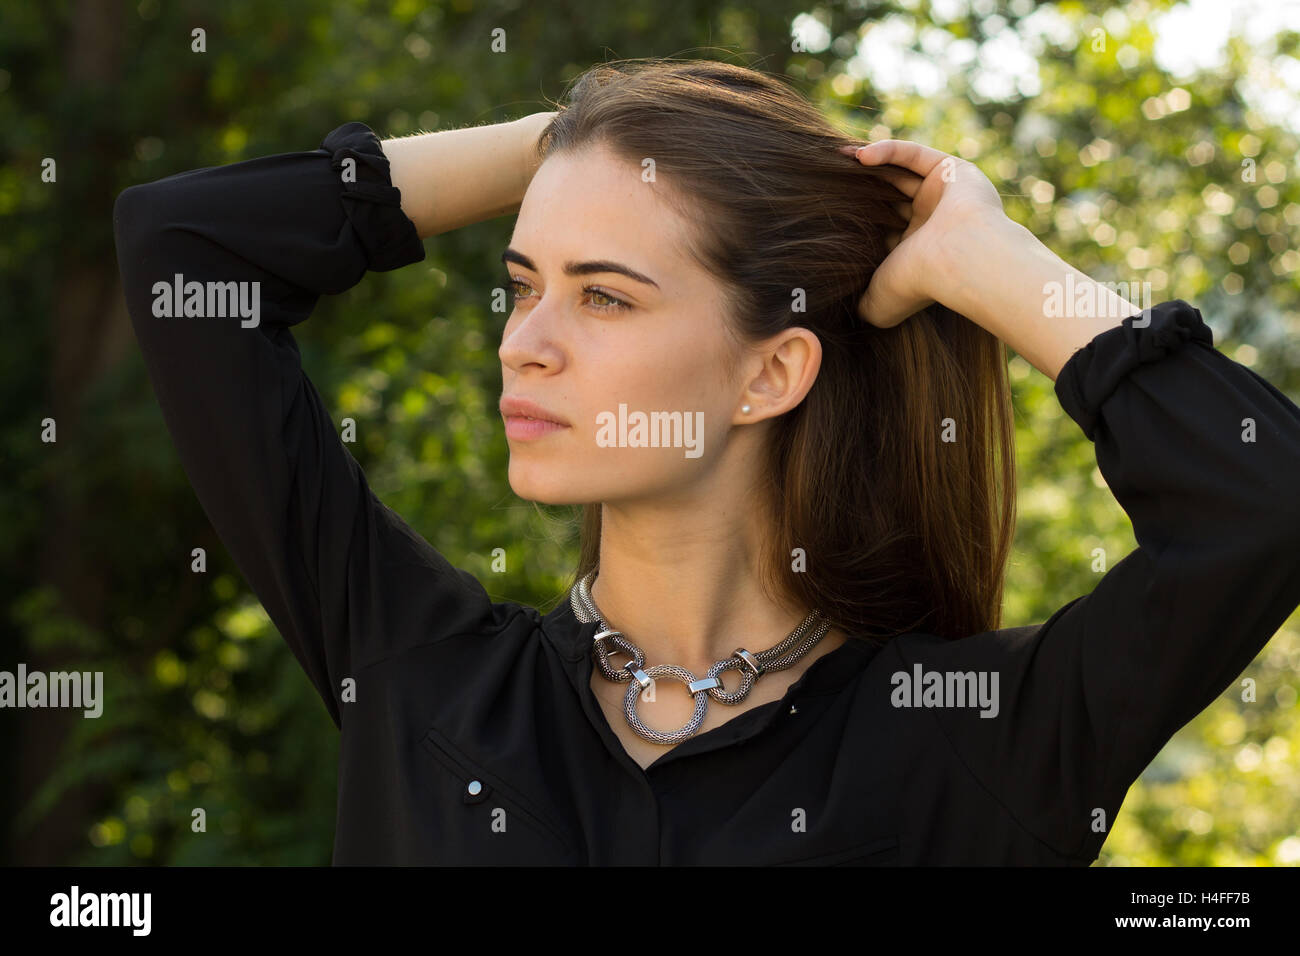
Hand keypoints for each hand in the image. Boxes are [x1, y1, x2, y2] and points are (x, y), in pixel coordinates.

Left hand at [839, 139, 1007, 327]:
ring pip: (901, 171)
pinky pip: (914, 154)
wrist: (957, 261)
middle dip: (861, 186)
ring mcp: (944, 195)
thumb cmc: (917, 284)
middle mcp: (932, 222)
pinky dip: (887, 150)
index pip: (882, 226)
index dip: (855, 216)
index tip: (826, 210)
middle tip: (830, 179)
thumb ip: (862, 304)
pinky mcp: (952, 170)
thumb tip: (844, 310)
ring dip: (869, 164)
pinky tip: (860, 156)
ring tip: (839, 159)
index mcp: (917, 250)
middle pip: (890, 195)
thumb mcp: (878, 303)